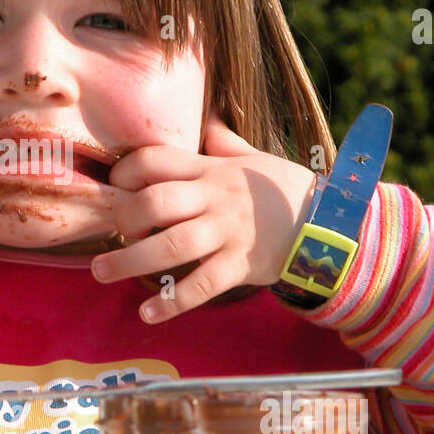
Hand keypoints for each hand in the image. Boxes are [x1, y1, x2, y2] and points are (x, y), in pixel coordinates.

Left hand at [90, 114, 318, 322]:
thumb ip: (224, 142)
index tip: (116, 187)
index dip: (127, 172)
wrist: (331, 221)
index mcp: (212, 169)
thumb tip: (208, 119)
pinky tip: (148, 314)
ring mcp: (227, 233)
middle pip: (156, 203)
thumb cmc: (284, 189)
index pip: (156, 160)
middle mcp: (215, 198)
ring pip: (171, 246)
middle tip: (115, 234)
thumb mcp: (254, 158)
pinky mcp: (240, 265)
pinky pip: (201, 286)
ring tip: (102, 274)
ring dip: (130, 262)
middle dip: (125, 219)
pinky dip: (172, 302)